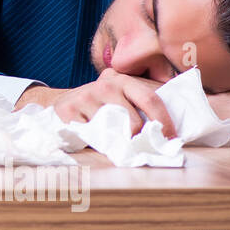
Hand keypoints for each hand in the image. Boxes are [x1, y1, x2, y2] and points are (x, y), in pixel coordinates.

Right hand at [18, 68, 176, 137]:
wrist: (58, 105)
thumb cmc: (97, 106)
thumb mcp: (117, 97)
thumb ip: (137, 104)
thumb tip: (169, 127)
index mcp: (121, 79)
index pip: (150, 98)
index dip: (164, 121)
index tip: (171, 138)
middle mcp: (104, 85)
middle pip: (133, 119)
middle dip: (141, 139)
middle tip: (144, 149)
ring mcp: (85, 97)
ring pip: (113, 131)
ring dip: (118, 143)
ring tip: (115, 144)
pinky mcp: (69, 111)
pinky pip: (92, 136)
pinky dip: (96, 143)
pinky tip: (92, 138)